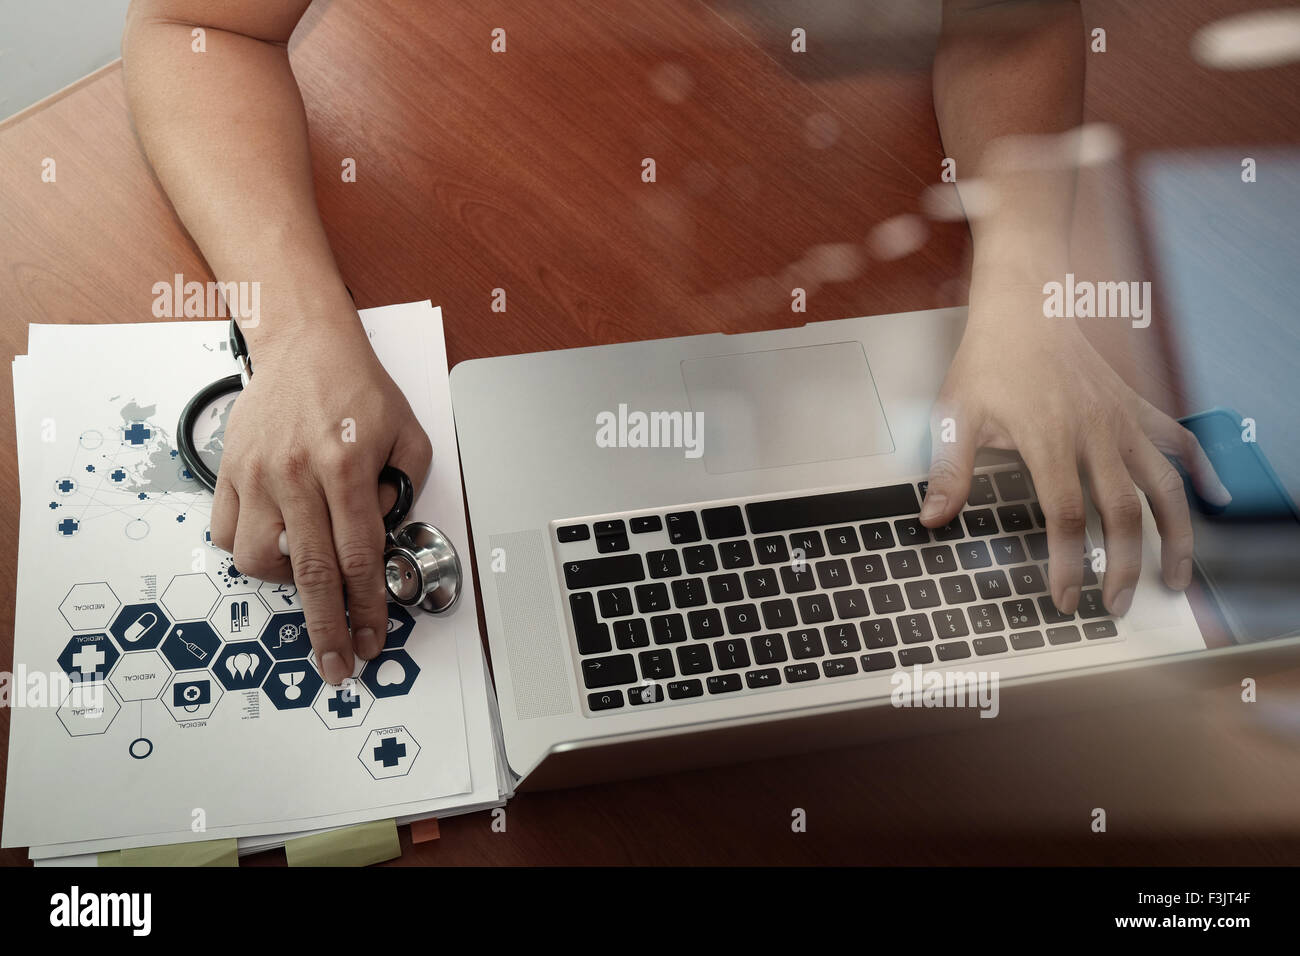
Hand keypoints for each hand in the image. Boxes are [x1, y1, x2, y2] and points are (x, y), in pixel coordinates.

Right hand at [208, 317, 432, 684]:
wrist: (304, 344)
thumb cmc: (357, 387)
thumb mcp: (409, 433)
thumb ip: (407, 490)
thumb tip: (385, 538)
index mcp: (346, 468)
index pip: (359, 558)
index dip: (367, 607)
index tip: (372, 639)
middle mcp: (297, 476)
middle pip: (310, 573)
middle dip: (327, 627)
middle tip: (336, 663)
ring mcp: (256, 475)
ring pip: (256, 560)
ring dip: (284, 584)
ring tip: (307, 577)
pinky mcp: (228, 472)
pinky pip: (224, 533)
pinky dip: (246, 551)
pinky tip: (272, 546)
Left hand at [920, 277, 1229, 616]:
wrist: (1025, 304)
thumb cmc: (989, 359)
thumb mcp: (956, 414)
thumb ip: (949, 470)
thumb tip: (931, 518)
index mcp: (1050, 439)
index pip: (1065, 516)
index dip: (1067, 563)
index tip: (1066, 599)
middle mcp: (1095, 433)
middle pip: (1122, 512)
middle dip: (1123, 566)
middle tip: (1116, 605)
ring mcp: (1122, 420)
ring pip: (1165, 485)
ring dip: (1176, 536)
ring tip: (1176, 578)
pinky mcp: (1136, 407)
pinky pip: (1180, 441)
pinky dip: (1202, 471)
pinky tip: (1214, 501)